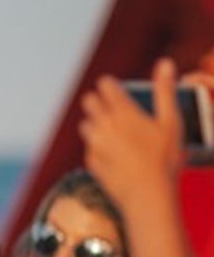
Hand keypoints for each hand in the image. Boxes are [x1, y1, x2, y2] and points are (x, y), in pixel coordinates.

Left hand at [81, 57, 184, 207]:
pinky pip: (90, 148)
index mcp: (123, 111)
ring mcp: (95, 144)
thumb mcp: (171, 121)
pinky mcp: (91, 162)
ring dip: (95, 124)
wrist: (147, 194)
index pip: (105, 86)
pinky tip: (111, 152)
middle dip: (97, 101)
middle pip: (89, 102)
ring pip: (86, 125)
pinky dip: (97, 147)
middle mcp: (104, 125)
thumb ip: (165, 91)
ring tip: (111, 129)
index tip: (112, 86)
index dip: (108, 84)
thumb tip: (165, 62)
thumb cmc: (164, 158)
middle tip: (109, 106)